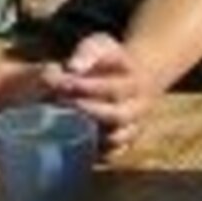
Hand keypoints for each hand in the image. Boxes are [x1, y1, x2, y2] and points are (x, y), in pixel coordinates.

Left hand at [38, 32, 156, 153]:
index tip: (65, 83)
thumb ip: (87, 53)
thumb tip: (72, 68)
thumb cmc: (107, 61)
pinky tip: (76, 143)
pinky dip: (97, 152)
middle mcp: (140, 106)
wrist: (131, 78)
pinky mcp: (126, 142)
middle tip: (62, 104)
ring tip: (66, 123)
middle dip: (88, 112)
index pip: (114, 89)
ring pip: (118, 138)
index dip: (88, 88)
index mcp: (136, 81)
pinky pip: (115, 154)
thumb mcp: (100, 46)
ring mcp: (134, 126)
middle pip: (118, 117)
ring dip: (91, 133)